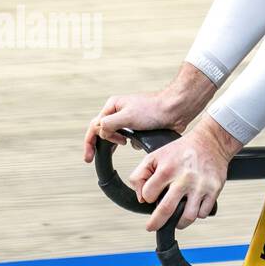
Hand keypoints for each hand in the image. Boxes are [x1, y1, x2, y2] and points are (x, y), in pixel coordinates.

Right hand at [82, 64, 219, 163]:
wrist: (176, 110)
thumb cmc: (154, 109)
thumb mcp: (126, 116)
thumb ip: (108, 125)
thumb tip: (101, 133)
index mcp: (112, 106)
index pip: (94, 126)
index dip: (89, 143)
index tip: (89, 158)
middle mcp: (119, 112)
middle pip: (103, 131)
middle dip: (101, 144)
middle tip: (94, 159)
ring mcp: (129, 120)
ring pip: (116, 136)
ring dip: (117, 142)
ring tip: (124, 143)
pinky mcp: (140, 128)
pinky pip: (130, 139)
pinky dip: (132, 143)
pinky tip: (138, 143)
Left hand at [129, 118, 241, 230]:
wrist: (211, 142)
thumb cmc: (181, 150)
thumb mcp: (154, 156)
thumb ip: (139, 175)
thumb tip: (141, 198)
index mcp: (167, 169)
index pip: (148, 195)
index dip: (147, 198)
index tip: (151, 197)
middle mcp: (184, 178)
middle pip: (166, 210)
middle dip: (156, 223)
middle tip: (152, 227)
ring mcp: (200, 186)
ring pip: (188, 216)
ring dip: (179, 222)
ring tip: (176, 219)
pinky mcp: (214, 190)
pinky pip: (203, 213)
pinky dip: (197, 214)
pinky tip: (193, 207)